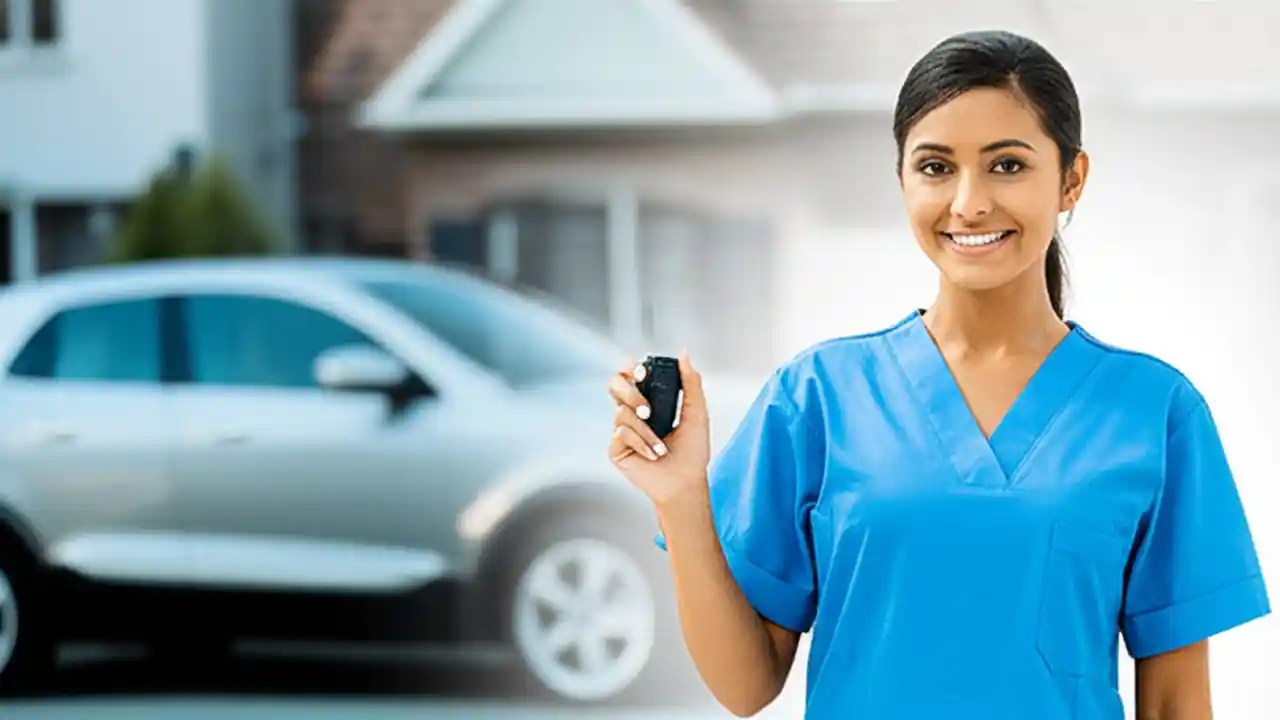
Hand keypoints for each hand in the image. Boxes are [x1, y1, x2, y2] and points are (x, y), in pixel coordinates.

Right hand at [606, 349, 710, 507]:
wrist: (686, 481)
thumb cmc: (693, 451)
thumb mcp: (697, 412)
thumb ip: (691, 382)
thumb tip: (684, 354)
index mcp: (650, 400)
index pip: (631, 376)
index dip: (629, 369)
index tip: (641, 372)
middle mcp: (633, 412)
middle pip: (615, 386)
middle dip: (631, 394)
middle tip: (648, 410)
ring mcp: (623, 430)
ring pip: (622, 413)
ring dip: (646, 431)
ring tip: (661, 446)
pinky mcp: (616, 448)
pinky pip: (621, 433)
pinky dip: (641, 443)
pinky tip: (652, 454)